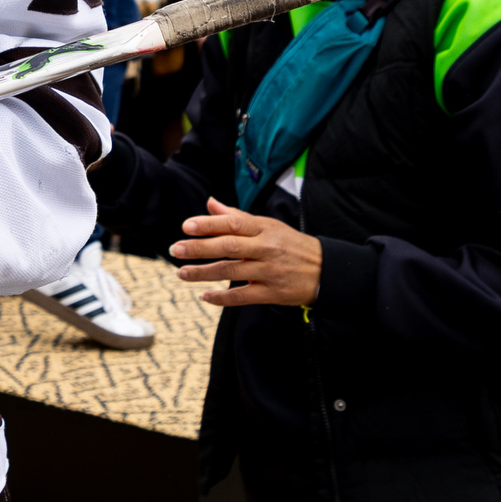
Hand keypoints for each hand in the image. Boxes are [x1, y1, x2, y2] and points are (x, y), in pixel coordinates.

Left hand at [171, 197, 323, 307]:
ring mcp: (269, 271)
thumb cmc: (290, 245)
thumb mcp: (268, 226)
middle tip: (176, 249)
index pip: (233, 222)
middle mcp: (266, 248)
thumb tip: (210, 203)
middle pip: (228, 246)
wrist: (325, 270)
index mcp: (264, 228)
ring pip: (231, 271)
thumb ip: (237, 216)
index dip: (209, 224)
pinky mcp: (272, 293)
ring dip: (203, 273)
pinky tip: (206, 296)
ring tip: (182, 273)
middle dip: (199, 248)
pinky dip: (223, 298)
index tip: (186, 226)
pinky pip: (243, 296)